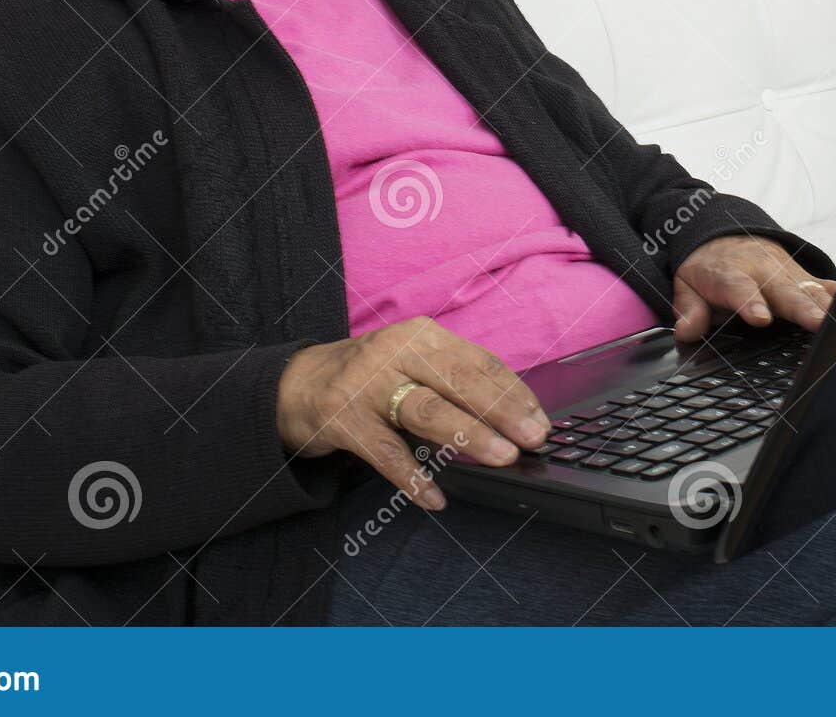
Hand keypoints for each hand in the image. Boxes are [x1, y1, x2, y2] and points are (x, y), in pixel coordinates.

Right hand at [275, 317, 550, 509]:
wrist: (295, 385)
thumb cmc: (369, 377)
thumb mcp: (411, 362)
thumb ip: (453, 380)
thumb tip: (513, 415)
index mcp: (421, 335)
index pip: (478, 361)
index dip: (513, 392)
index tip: (541, 420)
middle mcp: (395, 351)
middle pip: (458, 381)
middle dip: (501, 411)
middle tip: (533, 438)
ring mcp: (366, 384)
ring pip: (426, 411)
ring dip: (468, 435)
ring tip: (502, 457)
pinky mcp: (341, 418)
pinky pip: (385, 453)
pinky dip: (412, 478)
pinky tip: (436, 498)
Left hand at [671, 234, 835, 342]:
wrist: (724, 235)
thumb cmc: (709, 268)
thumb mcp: (687, 284)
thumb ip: (689, 308)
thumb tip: (687, 331)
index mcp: (730, 274)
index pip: (740, 289)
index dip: (750, 303)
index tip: (760, 318)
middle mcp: (762, 271)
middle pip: (784, 291)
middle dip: (801, 308)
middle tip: (816, 323)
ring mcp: (785, 272)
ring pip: (808, 289)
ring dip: (824, 305)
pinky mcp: (802, 275)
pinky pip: (822, 284)